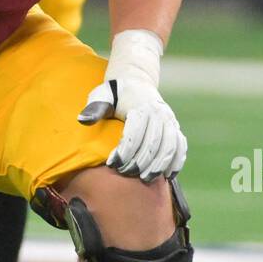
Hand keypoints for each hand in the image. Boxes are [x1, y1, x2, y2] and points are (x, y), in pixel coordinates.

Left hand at [78, 29, 185, 181]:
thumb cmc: (115, 93)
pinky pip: (181, 147)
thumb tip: (82, 120)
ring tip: (145, 179)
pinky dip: (176, 162)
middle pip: (153, 143)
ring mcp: (170, 121)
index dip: (124, 151)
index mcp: (141, 106)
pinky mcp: (175, 128)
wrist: (137, 82)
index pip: (135, 133)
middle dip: (139, 162)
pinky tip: (167, 175)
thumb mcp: (102, 95)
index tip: (112, 163)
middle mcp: (159, 113)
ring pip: (169, 146)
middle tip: (125, 173)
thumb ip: (94, 108)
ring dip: (159, 165)